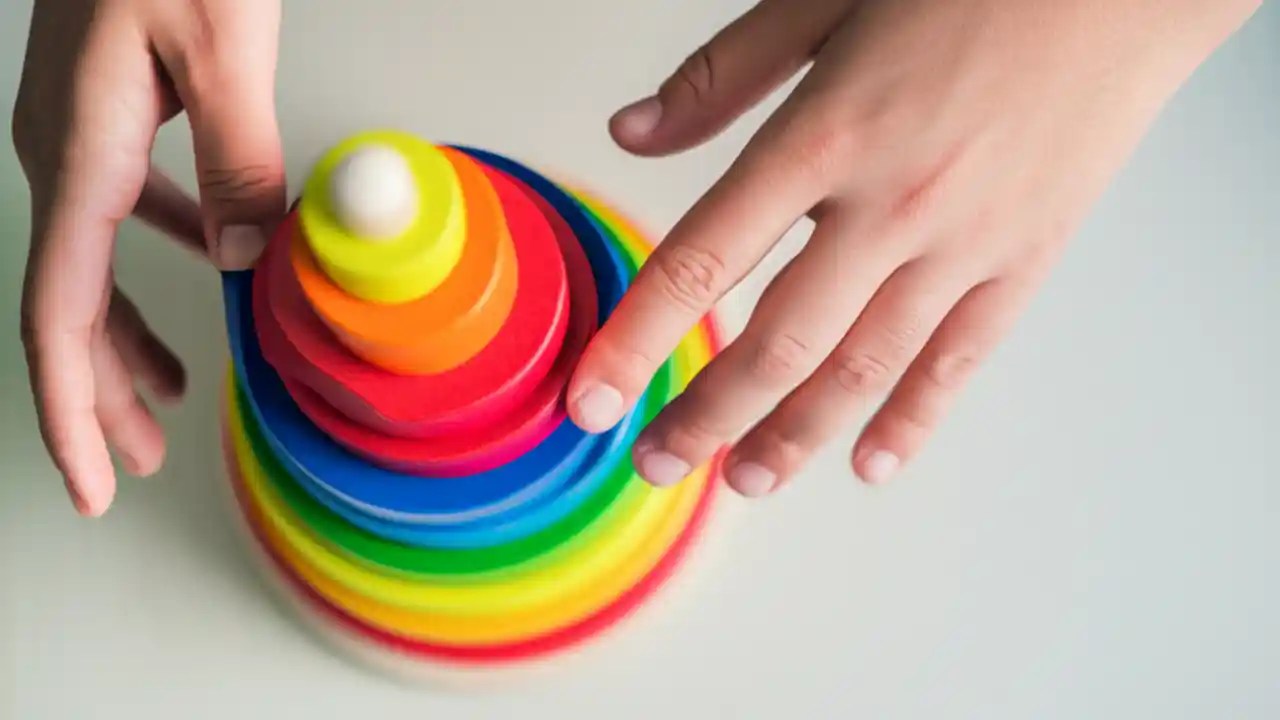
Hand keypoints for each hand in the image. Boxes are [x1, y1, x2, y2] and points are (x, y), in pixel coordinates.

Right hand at [12, 0, 284, 516]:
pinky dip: (161, 255)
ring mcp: (79, 135)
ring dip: (129, 337)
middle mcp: (63, 154)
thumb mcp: (222, 46)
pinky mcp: (110, 114)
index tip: (92, 484)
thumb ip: (238, 157)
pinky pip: (124, 211)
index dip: (73, 410)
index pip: (61, 314)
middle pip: (71, 308)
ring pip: (95, 266)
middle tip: (139, 466)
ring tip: (174, 395)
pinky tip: (205, 267)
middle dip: (103, 397)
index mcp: (80, 153)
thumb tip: (241, 258)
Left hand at [567, 0, 1259, 495]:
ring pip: (863, 368)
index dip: (637, 340)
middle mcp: (891, 205)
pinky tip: (869, 463)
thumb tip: (632, 137)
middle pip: (778, 341)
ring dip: (795, 435)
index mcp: (827, 136)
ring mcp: (963, 243)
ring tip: (743, 480)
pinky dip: (912, 419)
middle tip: (656, 460)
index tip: (590, 399)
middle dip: (706, 413)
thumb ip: (724, 77)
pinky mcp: (1023, 260)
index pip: (704, 260)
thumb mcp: (826, 0)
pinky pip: (958, 360)